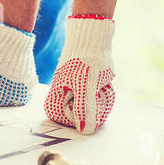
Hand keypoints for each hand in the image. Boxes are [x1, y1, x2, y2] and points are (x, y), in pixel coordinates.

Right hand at [44, 15, 114, 133]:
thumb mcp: (87, 86)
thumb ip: (84, 109)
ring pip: (88, 103)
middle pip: (77, 111)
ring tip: (103, 87)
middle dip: (91, 107)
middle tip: (99, 96)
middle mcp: (64, 90)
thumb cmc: (87, 59)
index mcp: (58, 92)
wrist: (94, 33)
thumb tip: (84, 131)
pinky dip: (101, 91)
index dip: (74, 119)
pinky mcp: (85, 80)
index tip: (87, 113)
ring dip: (98, 99)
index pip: (59, 116)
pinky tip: (106, 83)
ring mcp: (75, 85)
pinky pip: (94, 93)